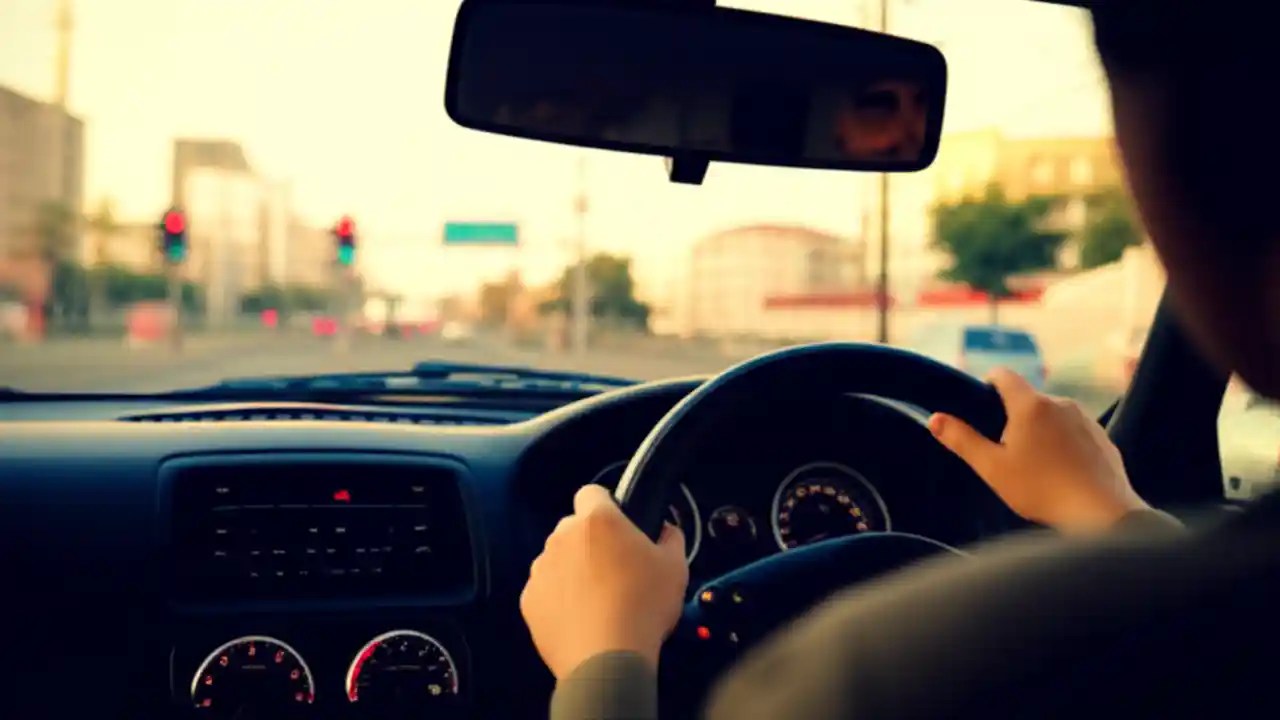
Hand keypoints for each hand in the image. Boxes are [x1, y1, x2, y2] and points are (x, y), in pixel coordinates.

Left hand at [521, 484, 688, 679]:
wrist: (607, 659)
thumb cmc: (644, 607)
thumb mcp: (675, 567)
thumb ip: (670, 537)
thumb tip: (665, 529)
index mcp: (598, 520)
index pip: (591, 492)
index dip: (606, 505)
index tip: (619, 525)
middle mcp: (562, 537)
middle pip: (573, 528)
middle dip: (590, 542)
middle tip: (616, 569)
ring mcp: (541, 569)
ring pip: (557, 559)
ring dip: (573, 570)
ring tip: (598, 600)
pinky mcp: (529, 600)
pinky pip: (545, 589)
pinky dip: (559, 599)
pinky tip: (580, 618)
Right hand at [928, 368, 1148, 533]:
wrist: (1101, 513)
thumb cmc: (1041, 489)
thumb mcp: (992, 468)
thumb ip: (962, 440)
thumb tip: (935, 418)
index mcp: (1030, 405)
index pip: (1004, 375)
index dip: (988, 384)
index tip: (982, 406)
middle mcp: (1060, 403)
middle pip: (1028, 399)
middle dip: (1015, 418)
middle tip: (1007, 452)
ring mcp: (1086, 419)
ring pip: (1053, 416)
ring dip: (1041, 431)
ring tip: (1037, 467)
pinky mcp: (1103, 438)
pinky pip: (1075, 432)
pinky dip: (1065, 444)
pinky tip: (1063, 473)